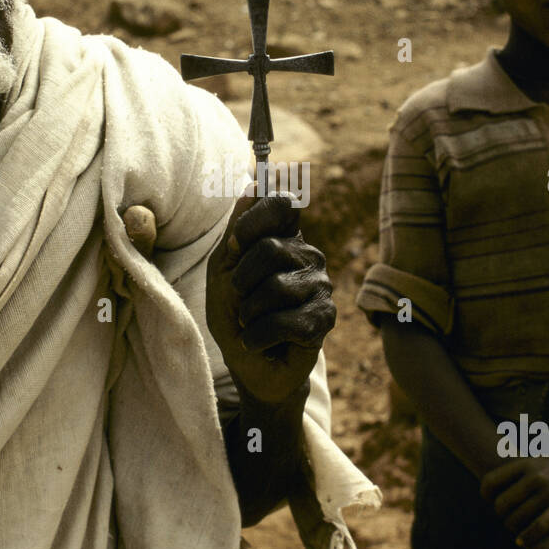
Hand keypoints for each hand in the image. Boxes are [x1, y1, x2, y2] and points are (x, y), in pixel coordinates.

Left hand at [206, 190, 335, 403]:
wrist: (246, 365)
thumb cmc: (234, 314)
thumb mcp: (223, 268)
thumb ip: (238, 228)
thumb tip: (254, 183)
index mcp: (284, 238)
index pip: (282, 204)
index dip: (254, 220)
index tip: (235, 245)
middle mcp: (308, 256)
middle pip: (270, 248)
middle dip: (241, 281)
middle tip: (241, 301)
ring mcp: (320, 287)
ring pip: (276, 287)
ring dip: (248, 313)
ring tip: (251, 324)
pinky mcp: (324, 319)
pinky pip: (286, 322)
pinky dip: (259, 337)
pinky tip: (261, 342)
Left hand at [480, 457, 548, 546]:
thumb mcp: (540, 461)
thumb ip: (519, 471)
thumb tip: (495, 484)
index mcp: (524, 464)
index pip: (489, 482)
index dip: (487, 497)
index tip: (493, 504)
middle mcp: (533, 476)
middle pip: (500, 505)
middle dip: (502, 517)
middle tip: (510, 522)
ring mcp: (548, 492)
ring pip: (516, 519)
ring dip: (514, 530)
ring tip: (518, 532)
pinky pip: (536, 528)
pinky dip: (526, 538)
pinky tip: (524, 543)